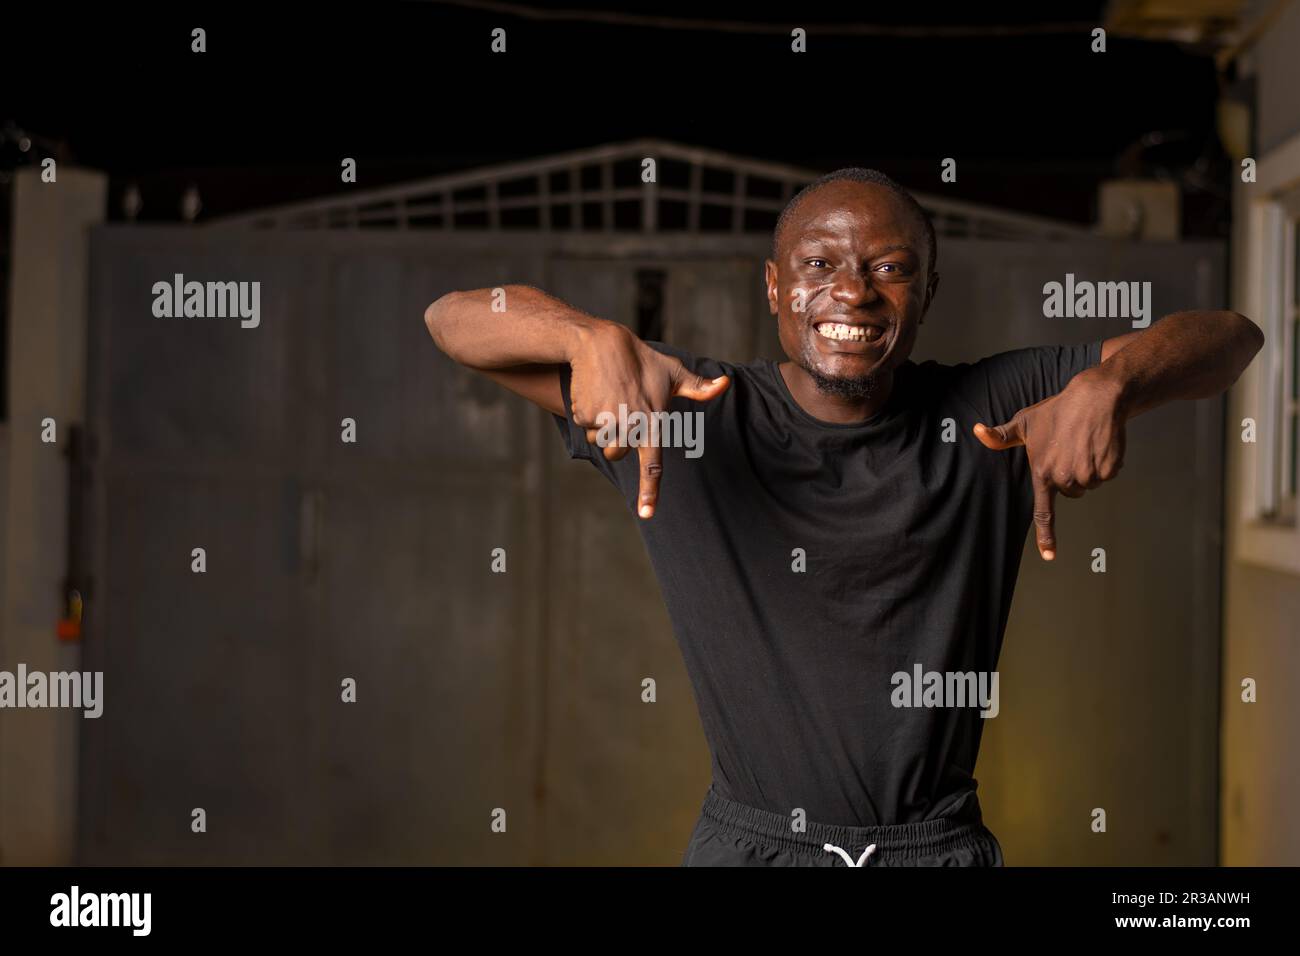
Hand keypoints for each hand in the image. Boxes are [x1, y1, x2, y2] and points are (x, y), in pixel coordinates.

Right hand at [568, 323, 729, 518]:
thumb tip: (726, 384)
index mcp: (653, 420)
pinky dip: (589, 416)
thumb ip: (698, 387)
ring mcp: (605, 421)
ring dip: (602, 429)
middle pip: (618, 454)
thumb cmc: (641, 359)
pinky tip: (596, 394)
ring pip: (601, 443)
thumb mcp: (672, 371)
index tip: (645, 514)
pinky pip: (586, 429)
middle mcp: (629, 425)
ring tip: (610, 400)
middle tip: (623, 409)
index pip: (652, 463)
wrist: (600, 342)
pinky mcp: (584, 415)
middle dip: (617, 439)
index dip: (649, 491)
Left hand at [973, 369, 1126, 559]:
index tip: (1049, 555)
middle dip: (1071, 476)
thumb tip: (976, 432)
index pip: (1043, 511)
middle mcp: (1065, 477)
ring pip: (1090, 485)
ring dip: (1089, 469)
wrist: (1095, 398)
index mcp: (1042, 472)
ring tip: (1084, 445)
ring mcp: (1088, 474)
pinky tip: (1099, 444)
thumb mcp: (1025, 422)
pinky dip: (1106, 463)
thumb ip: (1001, 436)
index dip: (1046, 535)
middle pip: (1071, 492)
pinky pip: (1107, 476)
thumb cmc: (1057, 410)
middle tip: (1070, 450)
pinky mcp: (1109, 468)